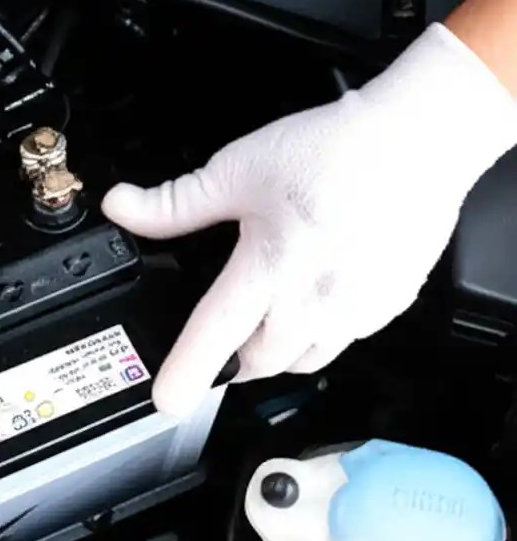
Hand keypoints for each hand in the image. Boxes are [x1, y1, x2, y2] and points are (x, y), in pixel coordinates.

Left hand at [103, 23, 516, 416]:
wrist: (420, 139)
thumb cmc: (336, 151)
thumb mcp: (237, 169)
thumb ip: (175, 202)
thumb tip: (121, 207)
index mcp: (270, 267)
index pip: (215, 336)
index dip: (185, 373)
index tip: (165, 401)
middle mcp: (315, 300)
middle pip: (258, 362)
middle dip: (228, 363)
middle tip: (213, 346)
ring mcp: (357, 309)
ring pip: (302, 361)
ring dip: (272, 355)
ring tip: (257, 329)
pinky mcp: (388, 305)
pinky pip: (343, 342)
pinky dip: (317, 336)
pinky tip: (309, 306)